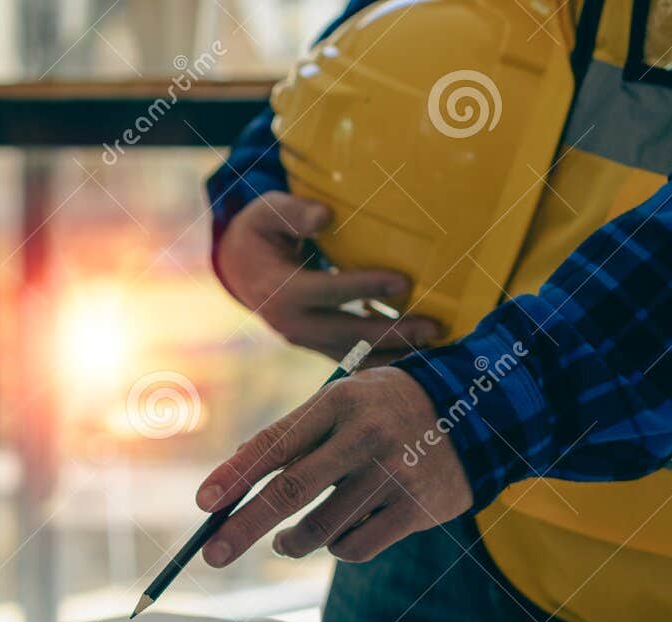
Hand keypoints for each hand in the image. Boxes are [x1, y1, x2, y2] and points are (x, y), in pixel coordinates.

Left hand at [195, 367, 473, 564]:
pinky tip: (340, 534)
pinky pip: (355, 547)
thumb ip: (294, 434)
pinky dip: (337, 548)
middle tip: (212, 554)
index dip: (235, 474)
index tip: (203, 502)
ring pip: (320, 529)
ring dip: (291, 543)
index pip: (275, 443)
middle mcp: (366, 437)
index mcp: (339, 402)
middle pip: (291, 491)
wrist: (478, 413)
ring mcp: (394, 475)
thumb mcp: (343, 402)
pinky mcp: (417, 510)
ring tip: (284, 541)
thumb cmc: (387, 410)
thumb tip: (234, 474)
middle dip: (243, 527)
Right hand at [216, 192, 440, 362]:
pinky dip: (383, 359)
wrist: (237, 269)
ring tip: (434, 346)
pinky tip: (415, 353)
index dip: (364, 288)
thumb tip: (325, 215)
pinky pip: (352, 358)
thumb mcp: (266, 213)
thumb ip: (294, 213)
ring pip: (352, 354)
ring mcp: (303, 339)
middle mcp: (291, 323)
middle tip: (433, 329)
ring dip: (393, 353)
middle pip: (347, 334)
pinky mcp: (315, 346)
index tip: (403, 282)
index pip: (327, 292)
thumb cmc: (260, 233)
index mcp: (280, 289)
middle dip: (392, 333)